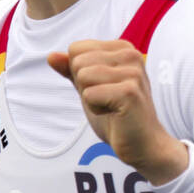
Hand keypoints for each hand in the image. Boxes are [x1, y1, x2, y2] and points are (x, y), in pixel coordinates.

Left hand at [48, 40, 188, 184]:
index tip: (103, 87)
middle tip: (107, 99)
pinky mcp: (129, 92)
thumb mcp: (90, 87)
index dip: (80, 73)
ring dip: (90, 98)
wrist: (142, 143)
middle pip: (78, 61)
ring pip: (82, 76)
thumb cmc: (117, 115)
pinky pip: (88, 95)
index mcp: (123, 48)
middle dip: (84, 86)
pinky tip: (115, 115)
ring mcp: (133, 73)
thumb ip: (71, 70)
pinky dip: (95, 109)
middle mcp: (131, 55)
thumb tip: (51, 56)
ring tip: (111, 106)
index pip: (76, 49)